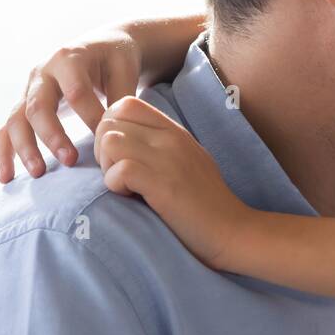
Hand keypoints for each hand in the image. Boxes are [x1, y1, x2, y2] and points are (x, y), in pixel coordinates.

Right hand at [0, 27, 140, 181]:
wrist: (101, 46)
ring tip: (39, 173)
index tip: (106, 141)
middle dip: (52, 135)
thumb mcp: (124, 71)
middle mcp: (42, 72)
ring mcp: (29, 90)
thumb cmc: (115, 60)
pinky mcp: (24, 105)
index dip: (91, 117)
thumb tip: (116, 133)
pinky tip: (6, 178)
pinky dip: (3, 153)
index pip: (76, 92)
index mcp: (69, 58)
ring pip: (17, 119)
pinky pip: (6, 129)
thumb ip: (121, 99)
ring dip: (25, 147)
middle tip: (70, 161)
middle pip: (38, 106)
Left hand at [95, 96, 251, 270]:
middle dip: (102, 149)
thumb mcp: (187, 160)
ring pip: (110, 141)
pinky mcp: (162, 185)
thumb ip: (159, 145)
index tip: (120, 155)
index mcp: (175, 131)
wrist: (231, 230)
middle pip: (110, 121)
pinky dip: (116, 185)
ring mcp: (168, 159)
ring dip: (107, 166)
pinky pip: (119, 169)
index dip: (110, 128)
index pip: (125, 105)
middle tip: (119, 174)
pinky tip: (133, 197)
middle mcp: (171, 138)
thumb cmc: (205, 202)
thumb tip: (121, 139)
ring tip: (125, 185)